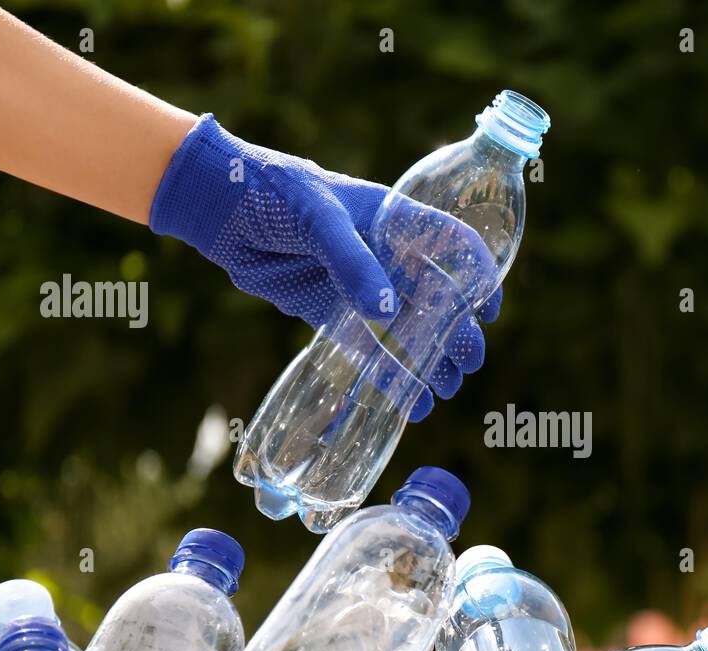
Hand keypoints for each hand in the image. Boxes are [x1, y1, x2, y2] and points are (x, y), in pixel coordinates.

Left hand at [150, 114, 500, 420]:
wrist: (218, 207)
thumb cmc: (273, 191)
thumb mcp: (318, 219)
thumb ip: (353, 262)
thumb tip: (387, 313)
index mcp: (394, 219)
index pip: (452, 245)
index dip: (477, 275)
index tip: (488, 309)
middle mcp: (384, 254)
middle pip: (436, 298)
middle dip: (457, 333)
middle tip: (467, 364)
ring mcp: (358, 285)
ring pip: (406, 329)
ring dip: (428, 360)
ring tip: (445, 390)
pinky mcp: (330, 312)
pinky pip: (367, 348)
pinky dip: (389, 375)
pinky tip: (410, 401)